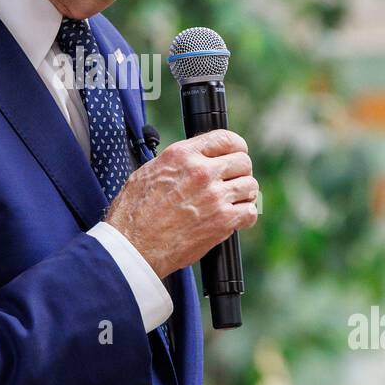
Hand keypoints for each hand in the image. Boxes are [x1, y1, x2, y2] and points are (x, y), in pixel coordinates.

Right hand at [104, 128, 257, 277]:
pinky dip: (245, 215)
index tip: (236, 153)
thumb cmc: (134, 212)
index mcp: (182, 155)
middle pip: (243, 161)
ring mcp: (215, 196)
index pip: (225, 138)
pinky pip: (250, 211)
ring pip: (250, 186)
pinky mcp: (223, 222)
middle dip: (239, 171)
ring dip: (243, 194)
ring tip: (232, 201)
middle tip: (231, 182)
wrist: (134, 245)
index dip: (235, 146)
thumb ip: (177, 162)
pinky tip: (234, 218)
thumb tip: (193, 159)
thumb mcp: (148, 171)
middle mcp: (201, 171)